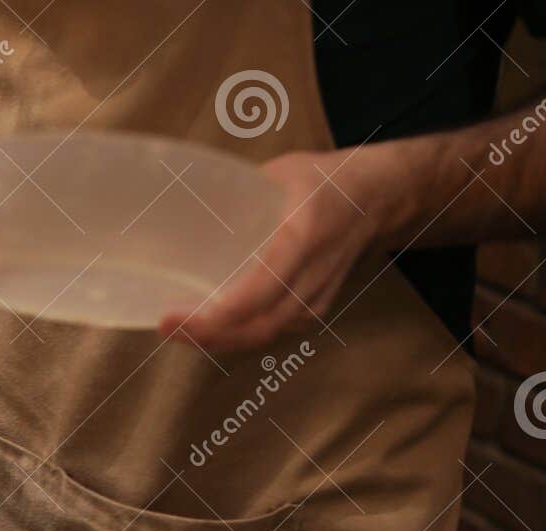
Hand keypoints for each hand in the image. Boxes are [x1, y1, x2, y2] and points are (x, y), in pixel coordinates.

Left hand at [160, 150, 393, 354]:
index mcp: (305, 236)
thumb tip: (178, 205)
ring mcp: (317, 297)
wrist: (378, 197)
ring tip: (178, 330)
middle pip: (258, 326)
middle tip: (166, 326)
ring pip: (263, 334)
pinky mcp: (314, 310)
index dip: (215, 315)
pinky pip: (272, 331)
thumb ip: (237, 195)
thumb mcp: (280, 174)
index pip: (259, 291)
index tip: (173, 314)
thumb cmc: (323, 180)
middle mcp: (313, 275)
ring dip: (218, 340)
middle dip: (207, 335)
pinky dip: (237, 336)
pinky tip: (208, 330)